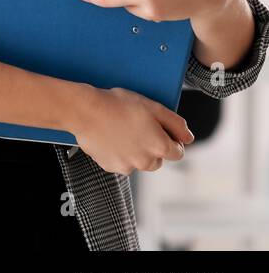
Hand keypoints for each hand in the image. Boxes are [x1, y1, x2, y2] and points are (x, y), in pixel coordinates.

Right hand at [65, 83, 192, 175]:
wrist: (84, 111)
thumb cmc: (117, 105)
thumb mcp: (153, 107)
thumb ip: (177, 124)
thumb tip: (188, 138)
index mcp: (160, 147)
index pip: (177, 152)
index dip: (170, 140)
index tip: (158, 130)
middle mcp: (146, 161)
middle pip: (158, 160)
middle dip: (152, 147)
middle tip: (137, 129)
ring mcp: (127, 166)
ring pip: (139, 162)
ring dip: (135, 152)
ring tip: (121, 132)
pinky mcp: (110, 166)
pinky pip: (120, 163)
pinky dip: (118, 154)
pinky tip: (110, 138)